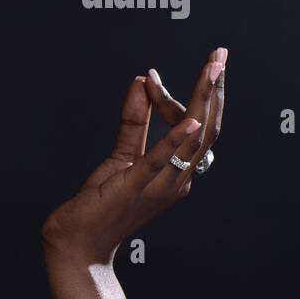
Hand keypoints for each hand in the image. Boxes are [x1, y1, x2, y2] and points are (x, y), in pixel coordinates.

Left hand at [40, 46, 226, 266]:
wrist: (78, 243)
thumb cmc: (100, 205)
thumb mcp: (120, 155)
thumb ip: (133, 120)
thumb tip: (140, 81)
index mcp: (177, 172)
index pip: (192, 126)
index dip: (179, 97)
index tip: (152, 77)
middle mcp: (178, 179)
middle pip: (207, 128)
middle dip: (214, 89)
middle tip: (221, 55)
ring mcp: (161, 185)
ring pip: (192, 138)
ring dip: (203, 101)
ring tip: (212, 68)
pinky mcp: (137, 187)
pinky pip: (162, 160)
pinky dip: (176, 138)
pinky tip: (189, 118)